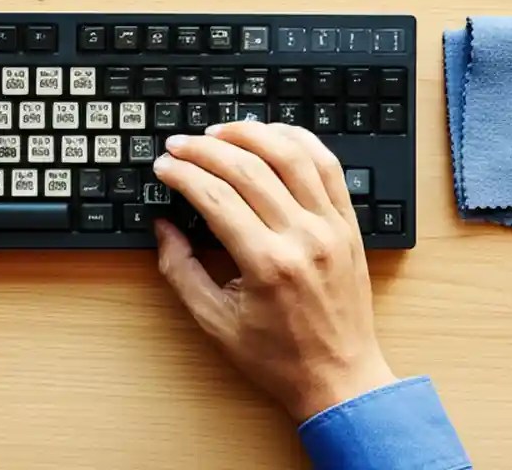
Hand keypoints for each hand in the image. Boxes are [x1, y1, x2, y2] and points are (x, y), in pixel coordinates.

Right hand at [152, 122, 396, 421]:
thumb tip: (162, 226)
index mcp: (267, 264)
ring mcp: (331, 227)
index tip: (163, 167)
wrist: (340, 379)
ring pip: (292, 155)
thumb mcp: (214, 322)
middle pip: (249, 169)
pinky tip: (273, 134)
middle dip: (205, 149)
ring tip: (220, 132)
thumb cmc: (278, 358)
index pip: (216, 197)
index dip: (183, 174)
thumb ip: (181, 270)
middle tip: (179, 145)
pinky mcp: (349, 224)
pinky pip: (328, 166)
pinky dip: (299, 140)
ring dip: (251, 134)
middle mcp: (303, 238)